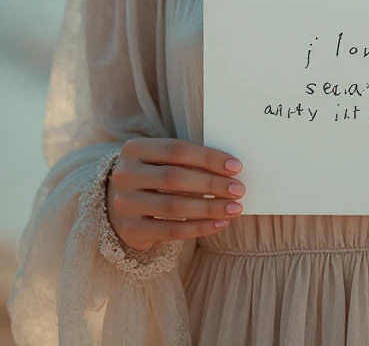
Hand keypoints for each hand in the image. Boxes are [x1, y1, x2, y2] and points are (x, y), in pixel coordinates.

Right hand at [106, 137, 244, 252]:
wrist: (118, 203)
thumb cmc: (152, 175)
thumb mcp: (161, 160)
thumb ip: (187, 160)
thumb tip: (230, 170)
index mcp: (134, 149)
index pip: (177, 150)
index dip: (208, 158)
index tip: (236, 166)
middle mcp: (125, 175)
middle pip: (175, 178)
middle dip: (212, 184)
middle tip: (239, 189)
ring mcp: (125, 204)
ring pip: (174, 206)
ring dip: (210, 207)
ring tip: (234, 208)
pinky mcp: (131, 230)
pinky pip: (171, 230)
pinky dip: (199, 227)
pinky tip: (219, 223)